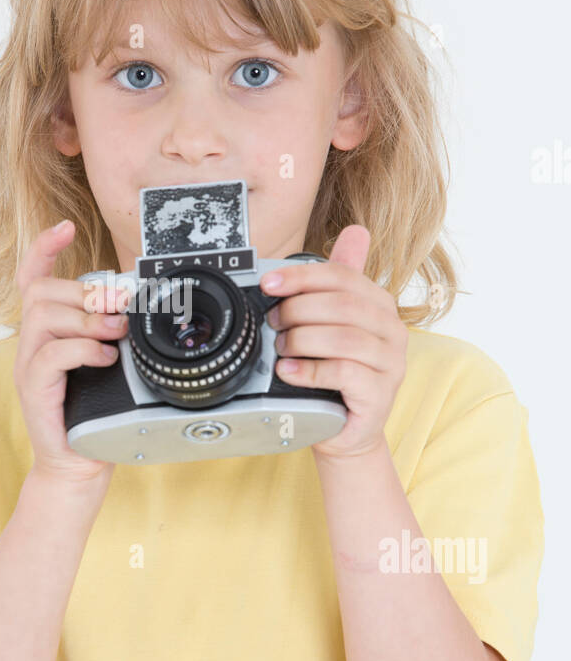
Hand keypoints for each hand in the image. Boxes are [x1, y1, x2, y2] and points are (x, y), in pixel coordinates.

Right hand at [14, 220, 129, 485]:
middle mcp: (31, 344)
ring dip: (88, 318)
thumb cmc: (97, 414)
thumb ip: (112, 333)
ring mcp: (27, 365)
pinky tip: (105, 358)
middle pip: (42, 292)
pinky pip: (51, 353)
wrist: (79, 465)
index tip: (65, 227)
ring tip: (116, 334)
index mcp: (48, 332)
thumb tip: (135, 305)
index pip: (34, 278)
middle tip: (121, 308)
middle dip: (86, 292)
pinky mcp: (32, 389)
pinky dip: (83, 349)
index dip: (45, 248)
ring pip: (44, 316)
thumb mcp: (108, 364)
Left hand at [259, 225, 407, 460]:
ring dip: (302, 339)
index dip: (302, 276)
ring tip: (280, 347)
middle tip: (272, 322)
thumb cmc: (336, 373)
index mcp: (379, 304)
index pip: (343, 276)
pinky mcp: (380, 395)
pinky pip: (344, 373)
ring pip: (343, 338)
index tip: (268, 283)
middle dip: (298, 310)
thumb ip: (339, 282)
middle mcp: (392, 330)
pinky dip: (310, 370)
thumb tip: (356, 231)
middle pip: (342, 305)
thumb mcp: (334, 324)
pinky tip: (289, 371)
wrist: (346, 428)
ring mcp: (391, 364)